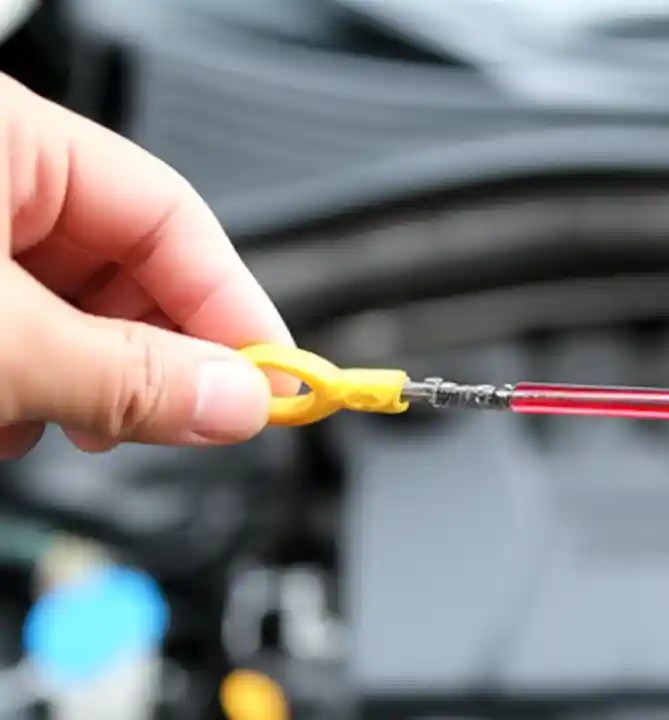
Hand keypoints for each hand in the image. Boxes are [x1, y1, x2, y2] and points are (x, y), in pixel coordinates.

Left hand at [0, 74, 294, 457]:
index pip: (172, 214)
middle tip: (191, 419)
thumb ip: (125, 375)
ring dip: (92, 383)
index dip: (233, 305)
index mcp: (7, 134)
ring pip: (71, 309)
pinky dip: (33, 385)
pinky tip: (20, 421)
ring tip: (86, 430)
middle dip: (157, 356)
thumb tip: (238, 401)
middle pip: (127, 267)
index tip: (275, 380)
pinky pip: (17, 330)